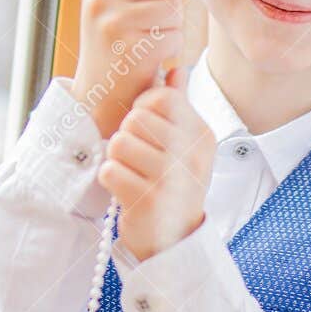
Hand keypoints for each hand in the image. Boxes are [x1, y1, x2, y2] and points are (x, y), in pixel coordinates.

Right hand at [67, 0, 184, 139]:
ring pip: (173, 8)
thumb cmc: (116, 45)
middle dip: (171, 1)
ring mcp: (114, 22)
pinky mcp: (131, 49)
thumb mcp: (112, 2)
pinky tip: (153, 56)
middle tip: (155, 22)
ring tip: (152, 39)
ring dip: (172, 26)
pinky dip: (172, 48)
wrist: (100, 95)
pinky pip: (174, 35)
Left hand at [97, 67, 215, 261]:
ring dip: (116, 159)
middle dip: (128, 135)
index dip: (142, 106)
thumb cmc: (175, 187)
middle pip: (136, 117)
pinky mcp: (147, 201)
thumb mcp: (186, 146)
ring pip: (119, 142)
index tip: (145, 127)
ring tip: (131, 173)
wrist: (174, 241)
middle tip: (137, 158)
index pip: (162, 97)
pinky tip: (125, 191)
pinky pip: (109, 170)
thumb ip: (180, 107)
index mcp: (201, 136)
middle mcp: (190, 155)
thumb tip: (176, 69)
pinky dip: (110, 180)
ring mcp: (170, 179)